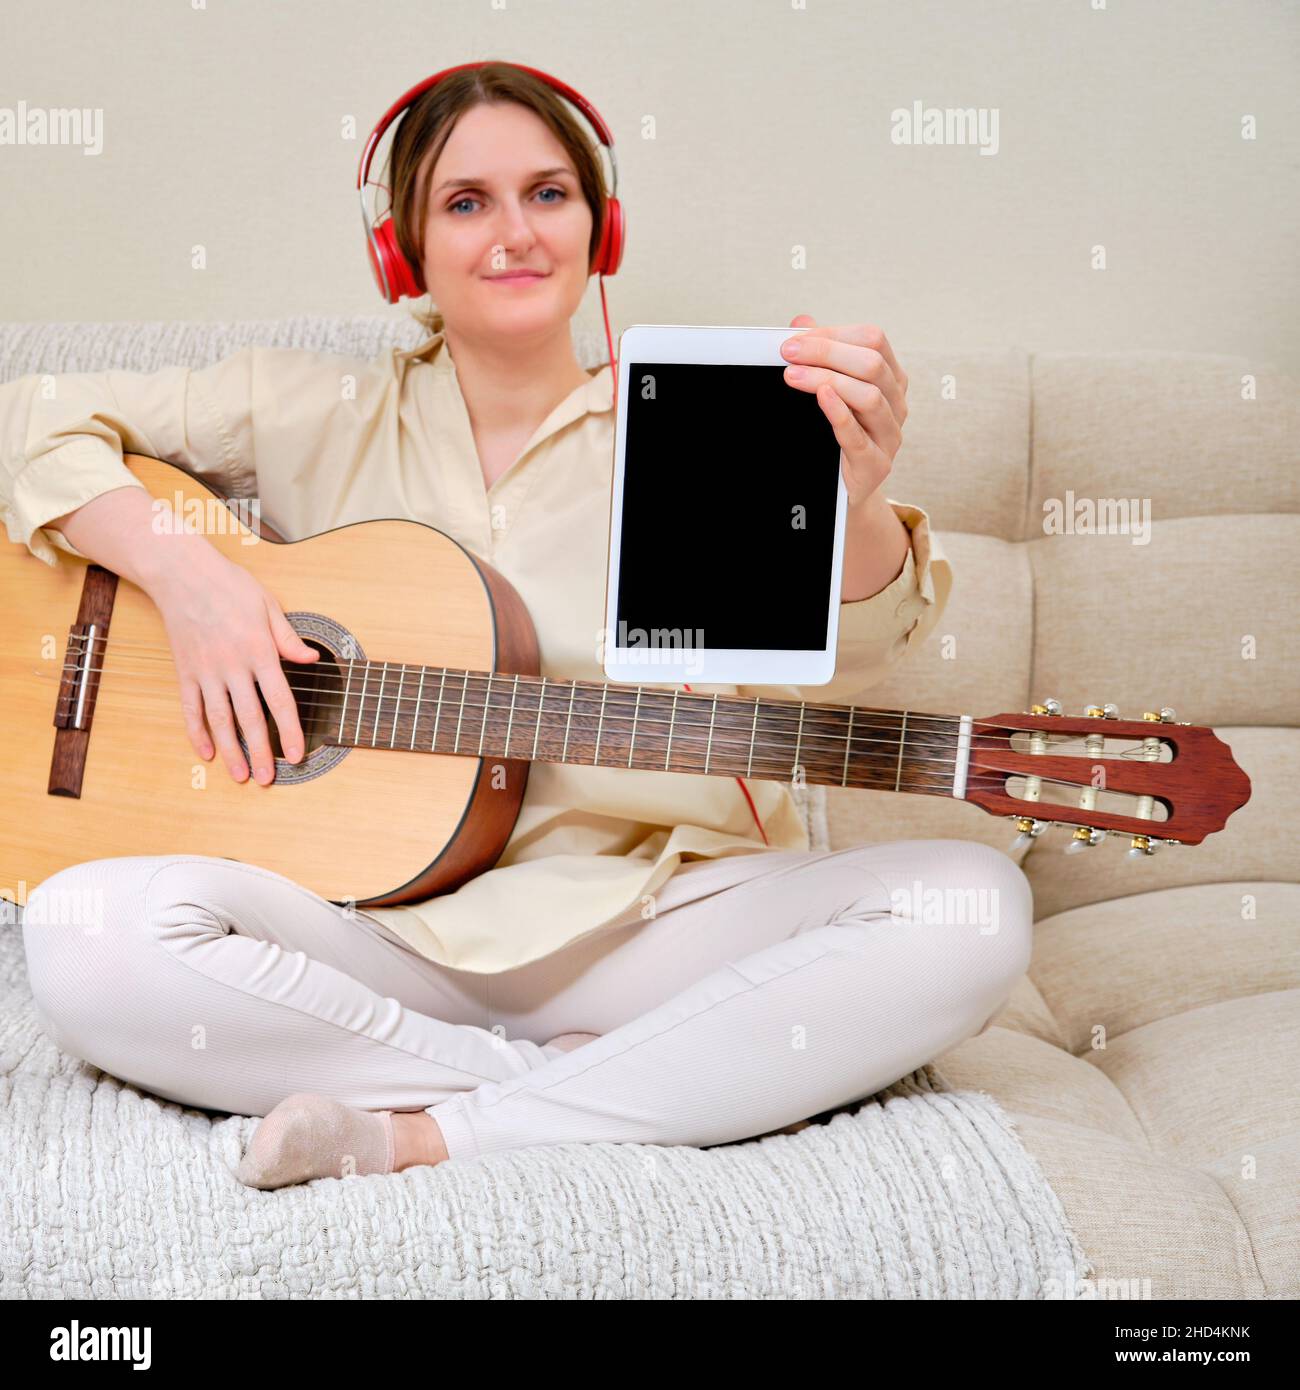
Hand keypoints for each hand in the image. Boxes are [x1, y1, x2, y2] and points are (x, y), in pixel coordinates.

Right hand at [145, 542, 319, 784]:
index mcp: (259, 650)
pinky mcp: (185, 670)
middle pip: (250, 717)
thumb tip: (310, 659)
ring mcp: (205, 670)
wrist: (181, 573)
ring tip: (239, 776)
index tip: (297, 754)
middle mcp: (232, 664)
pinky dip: (197, 732)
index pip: (280, 699)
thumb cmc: (229, 585)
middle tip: (267, 779)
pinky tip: (206, 753)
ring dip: (230, 750)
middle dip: (260, 752)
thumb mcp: (268, 605)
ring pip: (219, 719)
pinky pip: (190, 707)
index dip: (290, 731)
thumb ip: (288, 638)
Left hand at [780, 315, 909, 509]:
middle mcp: (897, 403)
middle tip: (789, 353)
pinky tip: (822, 398)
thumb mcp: (828, 391)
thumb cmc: (835, 435)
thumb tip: (801, 323)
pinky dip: (839, 413)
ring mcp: (890, 435)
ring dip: (827, 380)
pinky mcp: (876, 464)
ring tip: (792, 376)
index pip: (872, 340)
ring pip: (869, 396)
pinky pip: (859, 436)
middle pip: (871, 364)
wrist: (841, 489)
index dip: (833, 335)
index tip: (795, 339)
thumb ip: (819, 356)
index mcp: (890, 378)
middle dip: (826, 353)